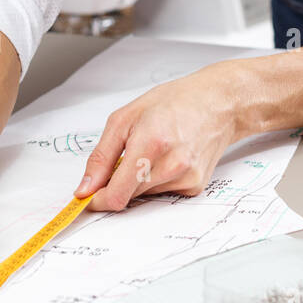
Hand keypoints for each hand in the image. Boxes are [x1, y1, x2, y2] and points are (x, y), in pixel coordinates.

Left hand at [75, 63, 241, 211]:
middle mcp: (171, 165)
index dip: (98, 200)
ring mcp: (186, 178)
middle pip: (128, 195)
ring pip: (144, 195)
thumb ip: (101, 157)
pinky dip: (156, 180)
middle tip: (127, 155)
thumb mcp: (125, 118)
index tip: (89, 196)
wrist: (217, 103)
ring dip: (138, 180)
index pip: (117, 194)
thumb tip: (85, 187)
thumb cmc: (173, 103)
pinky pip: (162, 193)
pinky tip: (168, 158)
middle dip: (118, 182)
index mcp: (150, 143)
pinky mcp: (195, 186)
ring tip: (153, 151)